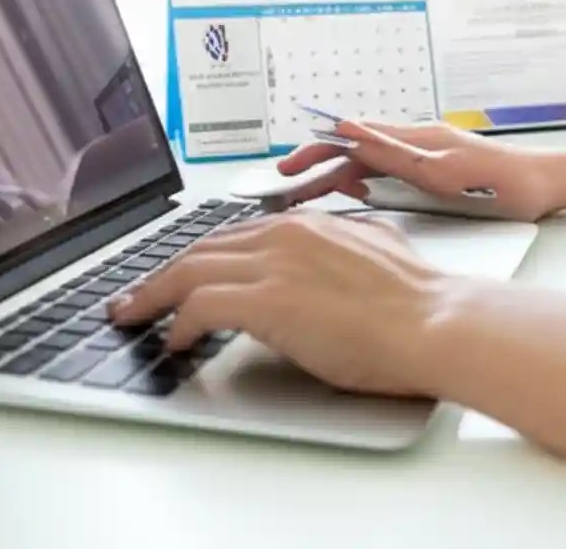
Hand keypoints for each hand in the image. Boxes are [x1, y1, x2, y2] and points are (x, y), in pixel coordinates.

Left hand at [107, 212, 453, 395]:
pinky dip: (178, 324)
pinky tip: (174, 341)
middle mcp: (284, 234)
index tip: (178, 275)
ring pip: (188, 271)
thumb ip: (346, 245)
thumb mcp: (377, 250)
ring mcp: (273, 265)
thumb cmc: (416, 301)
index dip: (197, 258)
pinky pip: (200, 306)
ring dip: (152, 296)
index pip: (232, 236)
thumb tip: (339, 255)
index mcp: (307, 224)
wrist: (434, 322)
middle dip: (160, 275)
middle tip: (134, 297)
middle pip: (199, 249)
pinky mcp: (267, 300)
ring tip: (132, 317)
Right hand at [276, 121, 558, 220]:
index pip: (351, 137)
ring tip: (308, 195)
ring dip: (335, 175)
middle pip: (353, 150)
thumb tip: (349, 133)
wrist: (549, 186)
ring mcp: (426, 156)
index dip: (314, 150)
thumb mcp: (444, 173)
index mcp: (415, 139)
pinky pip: (387, 172)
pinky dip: (362, 181)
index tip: (287, 169)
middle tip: (287, 187)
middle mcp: (417, 143)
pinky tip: (355, 195)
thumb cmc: (507, 184)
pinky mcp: (436, 170)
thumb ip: (394, 155)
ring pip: (367, 162)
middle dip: (316, 166)